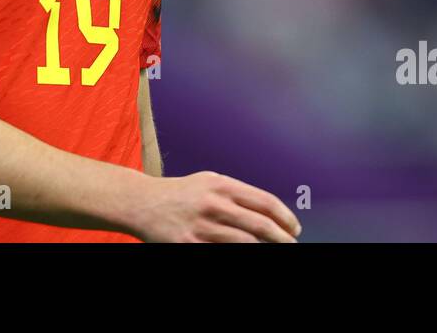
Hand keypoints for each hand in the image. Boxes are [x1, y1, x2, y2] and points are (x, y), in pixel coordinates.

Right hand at [132, 171, 300, 242]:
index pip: (265, 202)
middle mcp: (214, 204)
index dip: (285, 217)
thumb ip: (236, 193)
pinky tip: (246, 255)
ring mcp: (202, 227)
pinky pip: (222, 253)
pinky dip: (239, 255)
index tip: (294, 228)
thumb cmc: (180, 193)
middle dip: (282, 238)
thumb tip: (268, 211)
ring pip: (246, 243)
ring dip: (264, 250)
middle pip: (260, 226)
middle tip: (292, 244)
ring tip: (274, 252)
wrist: (142, 203)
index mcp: (222, 185)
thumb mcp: (209, 181)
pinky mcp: (190, 245)